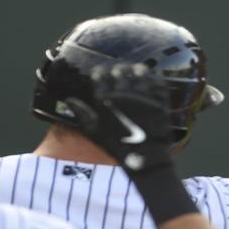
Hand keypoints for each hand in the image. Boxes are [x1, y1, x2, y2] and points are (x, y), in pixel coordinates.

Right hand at [61, 64, 175, 173]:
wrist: (145, 159)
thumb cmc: (117, 146)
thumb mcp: (94, 132)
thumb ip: (81, 113)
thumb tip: (68, 99)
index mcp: (105, 100)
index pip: (100, 75)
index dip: (101, 72)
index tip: (103, 72)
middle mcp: (124, 95)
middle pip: (120, 71)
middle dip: (119, 69)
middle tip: (121, 70)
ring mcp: (144, 97)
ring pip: (140, 73)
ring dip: (137, 70)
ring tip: (137, 70)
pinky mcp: (160, 102)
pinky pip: (158, 84)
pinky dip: (154, 79)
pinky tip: (152, 80)